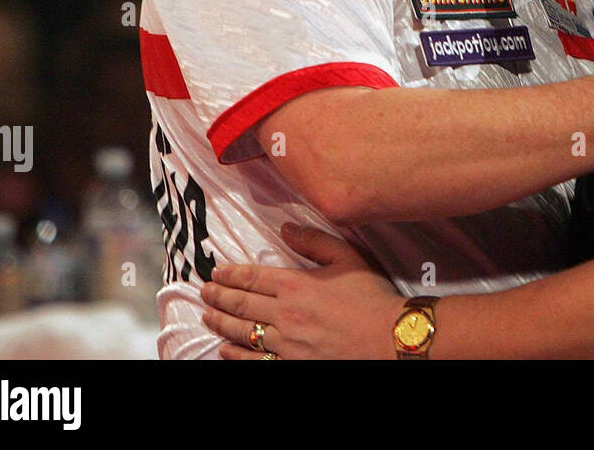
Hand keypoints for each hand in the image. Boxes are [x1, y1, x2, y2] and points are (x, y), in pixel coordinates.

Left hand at [201, 223, 403, 358]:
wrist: (388, 338)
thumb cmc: (372, 298)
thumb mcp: (348, 257)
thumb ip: (315, 241)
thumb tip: (286, 228)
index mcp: (295, 285)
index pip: (252, 277)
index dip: (230, 274)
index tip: (216, 272)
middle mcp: (284, 315)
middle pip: (240, 304)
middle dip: (218, 297)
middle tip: (205, 291)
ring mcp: (285, 344)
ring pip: (242, 332)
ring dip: (220, 323)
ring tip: (207, 316)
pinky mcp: (290, 364)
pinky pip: (254, 361)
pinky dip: (235, 355)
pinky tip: (226, 349)